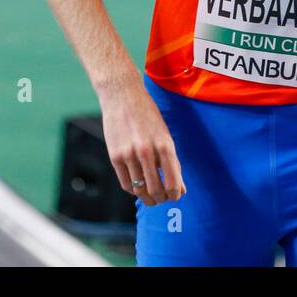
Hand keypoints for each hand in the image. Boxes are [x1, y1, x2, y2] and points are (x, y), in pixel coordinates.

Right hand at [98, 71, 184, 206]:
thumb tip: (181, 190)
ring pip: (139, 190)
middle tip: (161, 199)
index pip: (173, 183)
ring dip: (147, 197)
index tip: (174, 196)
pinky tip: (138, 186)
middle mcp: (147, 152)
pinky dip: (133, 189)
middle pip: (156, 190)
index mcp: (165, 146)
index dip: (175, 195)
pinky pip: (125, 183)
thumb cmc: (148, 117)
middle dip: (160, 199)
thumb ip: (173, 163)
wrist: (123, 97)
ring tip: (151, 197)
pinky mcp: (115, 157)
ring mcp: (129, 155)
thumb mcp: (165, 136)